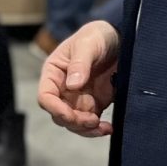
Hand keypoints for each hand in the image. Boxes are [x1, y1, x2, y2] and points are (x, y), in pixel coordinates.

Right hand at [37, 22, 120, 136]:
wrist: (120, 38)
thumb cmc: (97, 36)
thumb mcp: (88, 44)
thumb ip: (79, 63)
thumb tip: (72, 85)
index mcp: (54, 73)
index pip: (45, 96)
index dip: (55, 109)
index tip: (69, 115)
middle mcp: (62, 89)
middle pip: (59, 115)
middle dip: (74, 121)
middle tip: (92, 120)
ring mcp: (78, 99)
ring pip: (73, 124)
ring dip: (85, 129)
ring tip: (103, 126)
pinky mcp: (94, 105)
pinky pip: (90, 124)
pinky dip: (97, 129)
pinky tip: (107, 127)